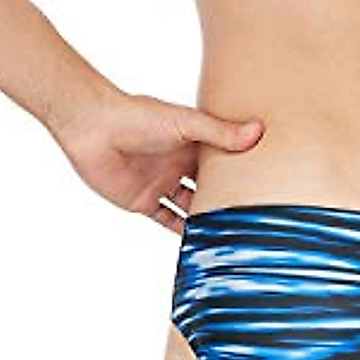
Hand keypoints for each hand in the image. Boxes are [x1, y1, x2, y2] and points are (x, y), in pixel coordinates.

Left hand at [52, 91, 263, 232]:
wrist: (91, 127)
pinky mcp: (143, 201)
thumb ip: (220, 132)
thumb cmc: (135, 115)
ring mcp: (161, 184)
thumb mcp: (185, 124)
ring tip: (236, 233)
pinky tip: (202, 244)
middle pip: (210, 185)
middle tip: (258, 213)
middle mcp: (178, 164)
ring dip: (208, 218)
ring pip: (191, 206)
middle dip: (229, 197)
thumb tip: (258, 131)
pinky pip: (167, 221)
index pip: (223, 159)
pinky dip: (183, 233)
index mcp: (191, 142)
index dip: (242, 169)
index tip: (269, 181)